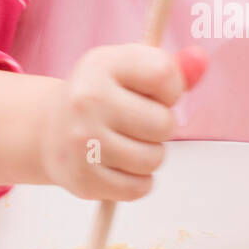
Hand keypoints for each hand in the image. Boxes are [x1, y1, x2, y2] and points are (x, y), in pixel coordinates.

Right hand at [38, 42, 207, 200]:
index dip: (171, 88)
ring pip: (154, 159)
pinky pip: (139, 188)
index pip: (164, 74)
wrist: (47, 130)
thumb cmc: (101, 96)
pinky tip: (119, 165)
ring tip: (126, 143)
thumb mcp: (129, 70)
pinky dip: (138, 181)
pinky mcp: (84, 179)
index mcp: (100, 64)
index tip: (157, 93)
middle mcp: (87, 101)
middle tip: (137, 122)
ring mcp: (82, 142)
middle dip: (160, 126)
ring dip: (150, 155)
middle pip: (164, 123)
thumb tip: (202, 61)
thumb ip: (172, 66)